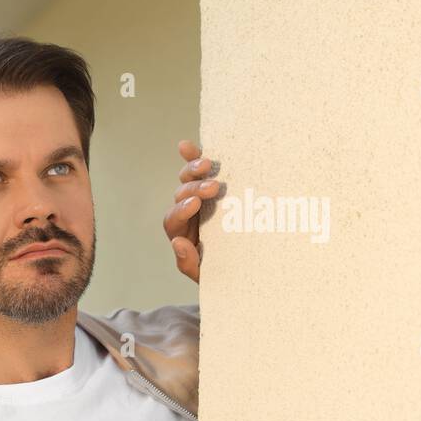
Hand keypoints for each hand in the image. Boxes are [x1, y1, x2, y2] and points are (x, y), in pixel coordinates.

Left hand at [162, 140, 222, 283]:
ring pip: (189, 180)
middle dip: (194, 189)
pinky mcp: (215, 186)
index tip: (195, 205)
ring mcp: (201, 198)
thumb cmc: (223, 271)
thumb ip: (189, 263)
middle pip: (181, 196)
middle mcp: (188, 214)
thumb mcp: (206, 274)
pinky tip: (185, 146)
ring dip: (194, 170)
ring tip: (206, 164)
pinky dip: (193, 157)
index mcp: (182, 233)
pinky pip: (202, 170)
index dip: (180, 211)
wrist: (247, 267)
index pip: (173, 221)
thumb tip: (178, 243)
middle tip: (213, 187)